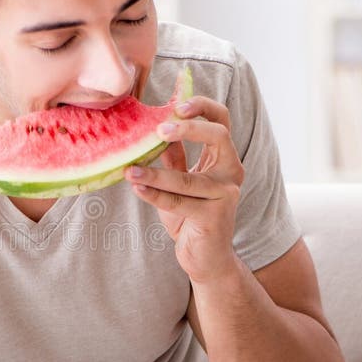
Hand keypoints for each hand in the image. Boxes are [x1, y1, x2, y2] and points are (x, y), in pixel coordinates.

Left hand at [124, 96, 243, 283]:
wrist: (205, 258)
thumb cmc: (190, 216)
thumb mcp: (179, 180)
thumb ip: (172, 156)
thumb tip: (152, 127)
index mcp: (223, 158)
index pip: (221, 120)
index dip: (203, 106)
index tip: (177, 103)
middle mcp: (231, 172)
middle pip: (219, 136)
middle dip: (189, 128)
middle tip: (159, 128)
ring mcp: (226, 194)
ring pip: (188, 178)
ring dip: (155, 173)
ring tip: (130, 169)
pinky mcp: (214, 217)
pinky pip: (178, 202)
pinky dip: (154, 194)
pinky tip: (136, 187)